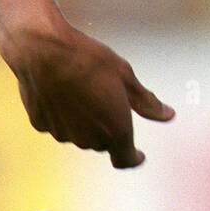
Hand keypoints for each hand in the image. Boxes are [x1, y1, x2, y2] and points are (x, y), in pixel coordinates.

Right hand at [0, 16, 174, 167]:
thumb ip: (146, 102)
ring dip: (84, 120)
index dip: (133, 158)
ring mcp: (63, 134)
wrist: (43, 51)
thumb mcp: (125, 76)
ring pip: (79, 133)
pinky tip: (62, 90)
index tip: (138, 155)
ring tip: (82, 88)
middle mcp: (89, 139)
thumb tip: (168, 115)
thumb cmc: (88, 60)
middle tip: (106, 97)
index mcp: (114, 130)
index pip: (125, 159)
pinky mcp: (41, 125)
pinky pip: (58, 124)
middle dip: (107, 126)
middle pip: (102, 142)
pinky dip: (63, 114)